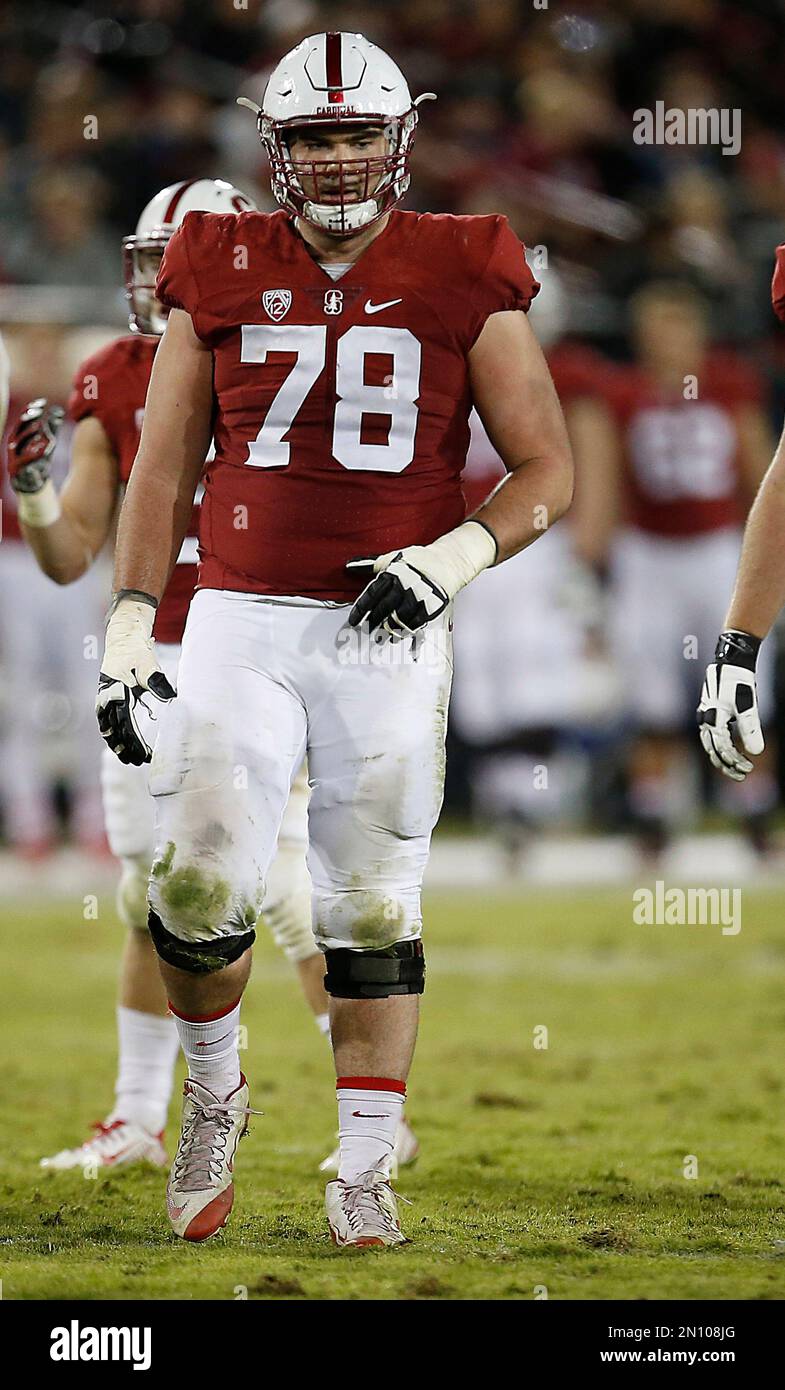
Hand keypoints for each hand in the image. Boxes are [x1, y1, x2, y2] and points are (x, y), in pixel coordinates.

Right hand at [7, 398, 63, 493]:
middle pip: (17, 429)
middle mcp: (13, 447)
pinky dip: (32, 454)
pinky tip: (43, 449)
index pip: (22, 420)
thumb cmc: (39, 462)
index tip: (43, 402)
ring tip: (41, 426)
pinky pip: (23, 461)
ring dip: (29, 433)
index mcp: (18, 438)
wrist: (33, 486)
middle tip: (39, 410)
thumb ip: (51, 429)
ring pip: (18, 443)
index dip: (31, 410)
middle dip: (27, 418)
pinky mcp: (17, 471)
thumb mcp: (47, 443)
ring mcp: (13, 458)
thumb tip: (59, 411)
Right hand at [96, 592, 175, 764]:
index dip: (134, 742)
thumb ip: (159, 683)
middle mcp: (107, 696)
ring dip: (116, 743)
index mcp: (117, 690)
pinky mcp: (104, 696)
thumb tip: (172, 698)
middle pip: (114, 730)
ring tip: (127, 759)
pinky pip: (105, 719)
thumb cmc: (138, 652)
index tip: (145, 755)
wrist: (123, 638)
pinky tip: (116, 744)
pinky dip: (110, 733)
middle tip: (138, 763)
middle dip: (125, 748)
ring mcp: (103, 697)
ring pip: (107, 727)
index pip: (125, 724)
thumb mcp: (150, 665)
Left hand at [347, 521, 497, 638]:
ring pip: (398, 618)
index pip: (371, 595)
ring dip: (387, 629)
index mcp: (392, 574)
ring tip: (379, 637)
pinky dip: (403, 631)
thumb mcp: (392, 557)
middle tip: (367, 630)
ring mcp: (417, 597)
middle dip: (373, 621)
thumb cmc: (418, 559)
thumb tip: (349, 565)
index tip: (353, 621)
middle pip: (383, 609)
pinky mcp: (430, 606)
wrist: (447, 562)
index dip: (361, 610)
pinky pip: (414, 623)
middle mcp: (403, 586)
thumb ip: (370, 564)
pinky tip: (396, 636)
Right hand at [697, 630, 762, 780]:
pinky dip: (722, 745)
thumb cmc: (739, 682)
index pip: (723, 749)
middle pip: (713, 751)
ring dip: (723, 757)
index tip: (749, 768)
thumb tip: (757, 752)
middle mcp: (705, 719)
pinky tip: (733, 749)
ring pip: (711, 744)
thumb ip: (751, 730)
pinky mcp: (710, 712)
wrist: (731, 661)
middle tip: (742, 775)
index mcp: (712, 719)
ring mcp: (706, 716)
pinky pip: (713, 735)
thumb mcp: (748, 706)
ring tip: (737, 767)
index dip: (736, 761)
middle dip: (727, 765)